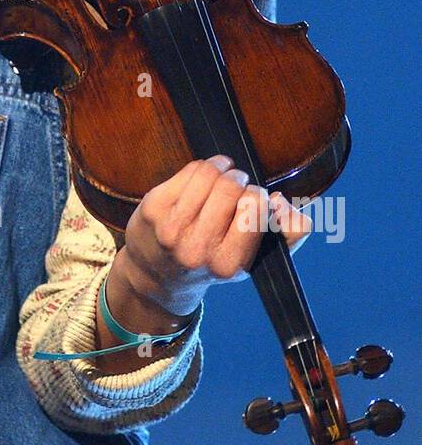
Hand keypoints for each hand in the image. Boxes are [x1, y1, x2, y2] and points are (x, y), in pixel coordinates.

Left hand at [121, 154, 312, 316]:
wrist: (158, 275)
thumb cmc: (215, 260)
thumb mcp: (258, 259)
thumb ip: (289, 232)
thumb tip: (282, 200)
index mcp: (229, 263)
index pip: (256, 204)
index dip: (258, 196)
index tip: (252, 202)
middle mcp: (197, 248)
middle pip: (232, 185)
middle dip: (238, 180)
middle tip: (234, 190)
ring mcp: (172, 227)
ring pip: (209, 172)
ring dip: (220, 169)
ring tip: (219, 181)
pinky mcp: (154, 207)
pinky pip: (189, 169)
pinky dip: (200, 169)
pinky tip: (200, 181)